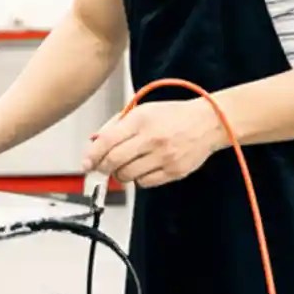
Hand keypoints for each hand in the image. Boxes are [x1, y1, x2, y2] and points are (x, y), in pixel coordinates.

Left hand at [82, 98, 226, 188]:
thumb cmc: (172, 115)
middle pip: (114, 161)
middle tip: (102, 167)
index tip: (86, 164)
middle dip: (103, 167)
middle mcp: (152, 138)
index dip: (92, 155)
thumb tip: (94, 142)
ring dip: (120, 174)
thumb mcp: (141, 110)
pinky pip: (145, 183)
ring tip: (126, 165)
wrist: (207, 122)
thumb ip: (115, 125)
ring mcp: (164, 156)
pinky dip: (138, 179)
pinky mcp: (174, 171)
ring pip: (128, 175)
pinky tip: (142, 168)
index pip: (107, 141)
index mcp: (141, 120)